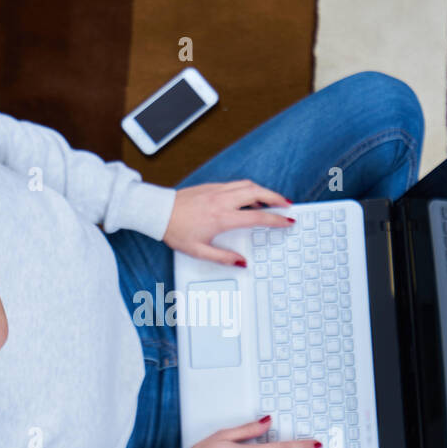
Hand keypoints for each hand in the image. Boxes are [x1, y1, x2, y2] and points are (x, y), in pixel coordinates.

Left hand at [163, 179, 294, 266]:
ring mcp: (217, 191)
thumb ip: (223, 258)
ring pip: (248, 185)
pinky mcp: (212, 186)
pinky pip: (236, 184)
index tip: (287, 221)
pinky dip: (249, 189)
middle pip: (258, 194)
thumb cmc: (175, 230)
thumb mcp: (199, 251)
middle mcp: (222, 200)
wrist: (158, 212)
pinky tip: (250, 198)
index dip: (276, 219)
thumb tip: (242, 263)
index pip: (257, 217)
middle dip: (276, 198)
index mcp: (222, 218)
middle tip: (288, 205)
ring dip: (264, 191)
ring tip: (273, 200)